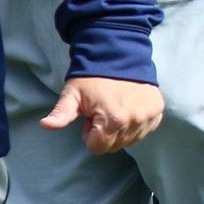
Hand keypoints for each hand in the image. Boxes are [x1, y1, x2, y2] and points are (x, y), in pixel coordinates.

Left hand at [40, 76, 162, 153]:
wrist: (120, 55)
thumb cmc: (93, 78)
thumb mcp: (72, 95)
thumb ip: (61, 114)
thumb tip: (45, 124)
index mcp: (114, 119)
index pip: (98, 148)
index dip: (90, 134)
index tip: (91, 116)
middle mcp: (135, 120)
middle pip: (115, 146)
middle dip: (105, 133)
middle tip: (102, 111)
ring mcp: (149, 115)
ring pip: (130, 140)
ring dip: (121, 129)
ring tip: (116, 107)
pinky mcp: (157, 110)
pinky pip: (144, 130)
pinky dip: (135, 125)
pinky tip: (129, 109)